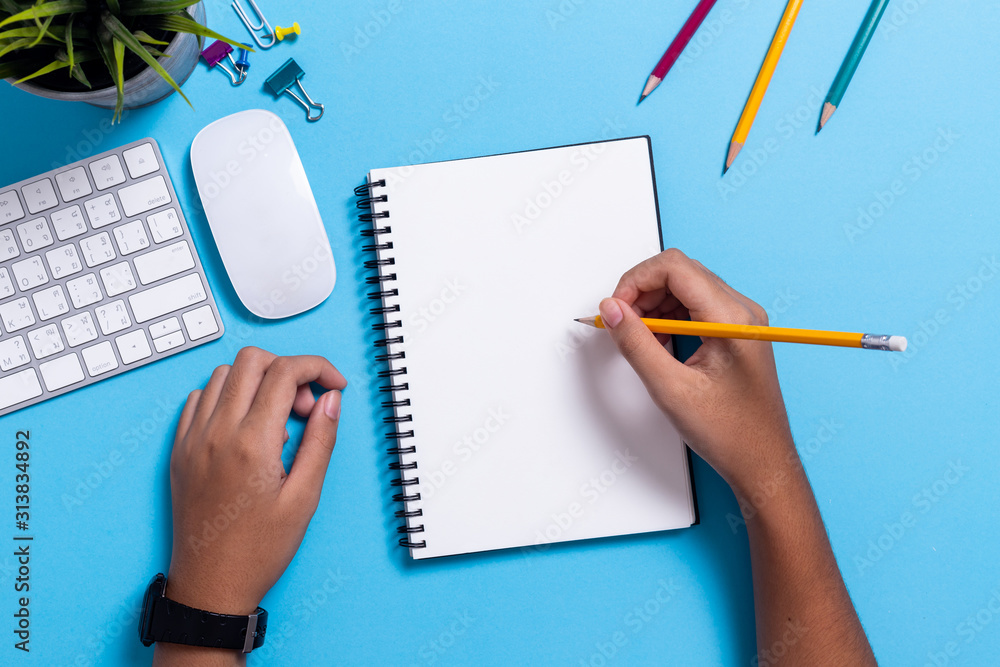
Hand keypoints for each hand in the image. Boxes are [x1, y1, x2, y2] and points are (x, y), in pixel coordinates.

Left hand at [164, 347, 346, 615]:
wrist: (211, 585)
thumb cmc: (258, 550)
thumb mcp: (304, 497)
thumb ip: (320, 441)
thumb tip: (330, 400)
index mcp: (252, 442)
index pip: (285, 372)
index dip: (318, 368)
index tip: (334, 385)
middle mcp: (216, 432)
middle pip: (252, 360)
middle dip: (288, 370)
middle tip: (306, 406)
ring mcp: (192, 440)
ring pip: (222, 374)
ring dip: (257, 382)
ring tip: (278, 420)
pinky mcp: (179, 451)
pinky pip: (197, 399)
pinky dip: (226, 398)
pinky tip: (245, 426)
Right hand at [598, 248, 794, 493]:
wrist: (762, 462)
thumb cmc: (730, 433)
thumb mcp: (670, 389)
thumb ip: (636, 343)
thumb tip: (611, 310)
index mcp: (732, 319)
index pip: (675, 267)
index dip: (636, 281)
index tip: (616, 307)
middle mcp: (741, 311)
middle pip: (679, 272)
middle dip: (642, 293)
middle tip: (622, 324)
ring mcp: (740, 320)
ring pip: (684, 287)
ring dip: (654, 305)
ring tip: (640, 340)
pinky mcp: (735, 332)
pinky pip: (695, 306)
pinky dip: (669, 318)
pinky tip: (659, 345)